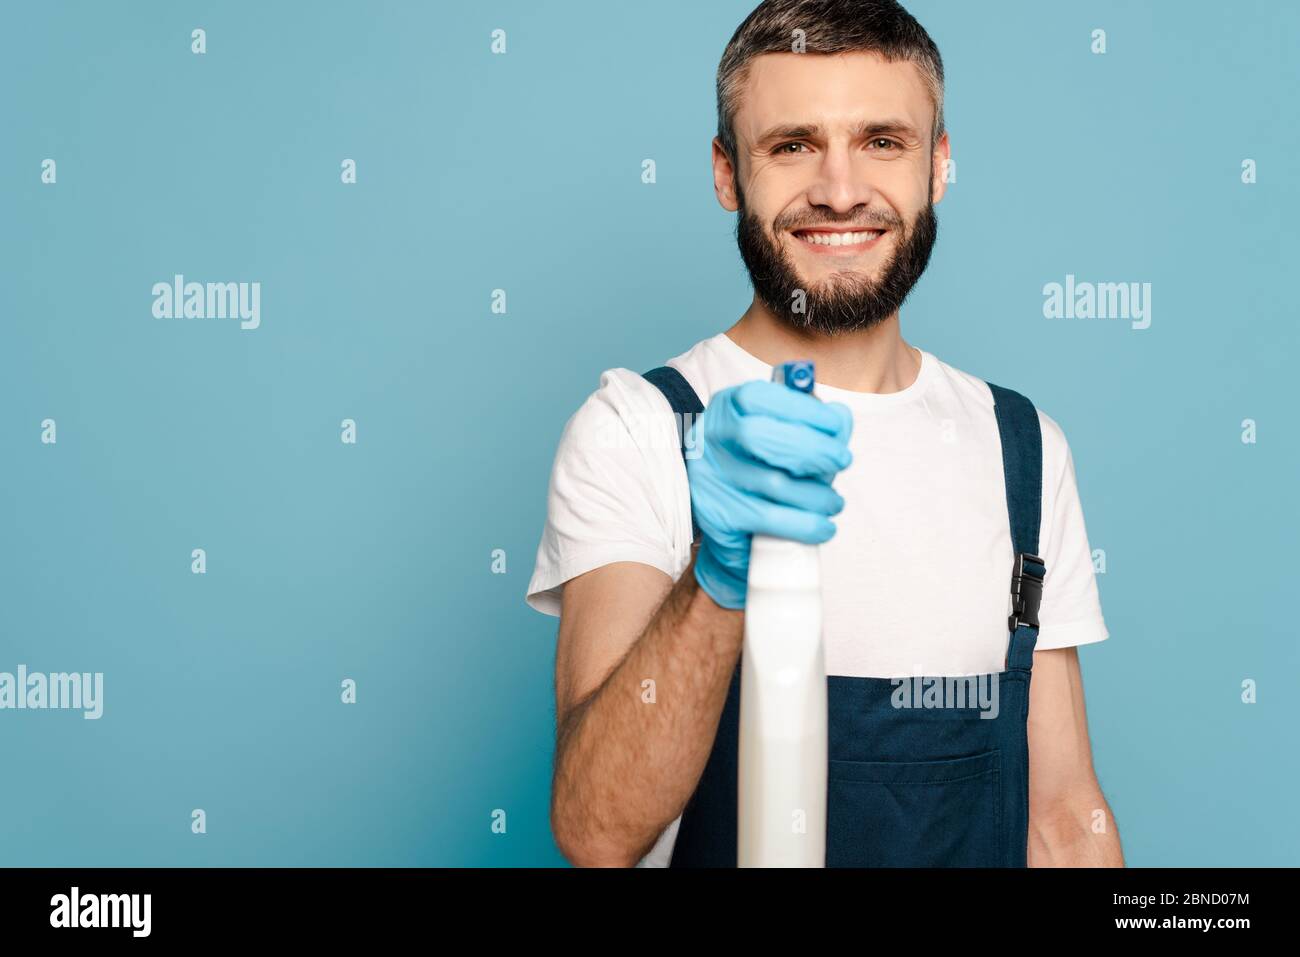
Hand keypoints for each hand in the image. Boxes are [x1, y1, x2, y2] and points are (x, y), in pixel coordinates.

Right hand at [685, 379, 852, 608]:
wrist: (726, 515)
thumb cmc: (759, 466)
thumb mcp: (781, 436)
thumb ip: (812, 424)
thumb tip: (841, 417)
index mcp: (726, 409)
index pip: (757, 397)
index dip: (801, 409)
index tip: (834, 424)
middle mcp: (710, 439)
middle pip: (758, 436)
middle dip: (811, 448)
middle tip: (842, 460)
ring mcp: (709, 478)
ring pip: (771, 482)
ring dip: (816, 494)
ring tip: (833, 502)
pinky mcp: (716, 516)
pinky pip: (768, 519)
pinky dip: (805, 524)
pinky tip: (823, 527)